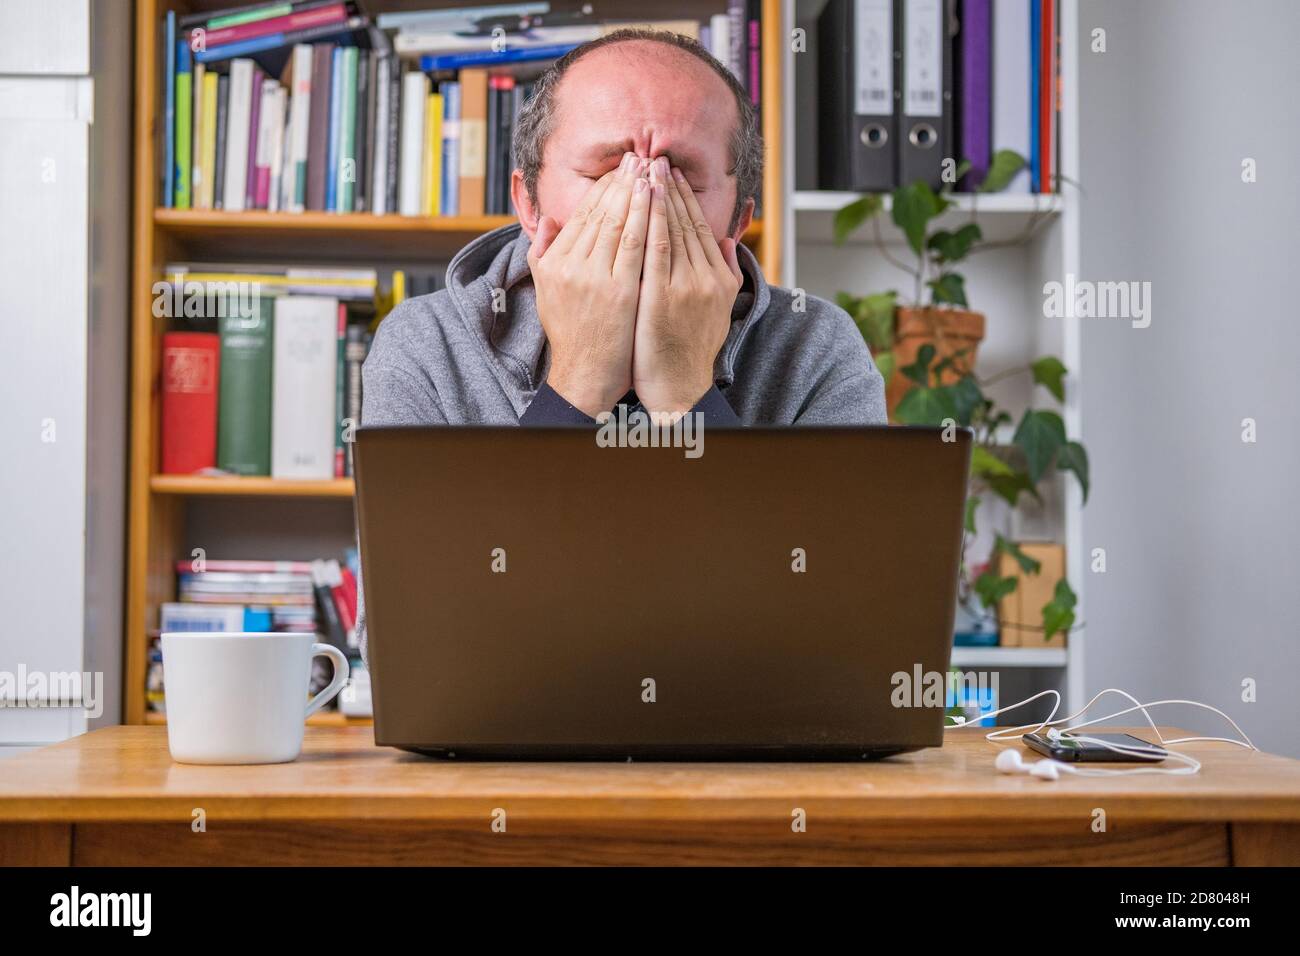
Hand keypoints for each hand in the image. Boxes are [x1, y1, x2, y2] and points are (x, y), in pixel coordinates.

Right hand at [528, 152, 651, 416]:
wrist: (585, 375)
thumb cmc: (573, 334)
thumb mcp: (546, 292)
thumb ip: (544, 254)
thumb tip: (548, 220)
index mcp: (554, 262)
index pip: (583, 214)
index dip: (604, 188)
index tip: (621, 170)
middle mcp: (570, 266)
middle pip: (601, 212)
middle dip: (622, 181)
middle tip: (640, 157)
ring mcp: (594, 279)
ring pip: (618, 223)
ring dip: (636, 192)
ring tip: (651, 169)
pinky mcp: (619, 292)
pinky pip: (636, 246)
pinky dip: (647, 219)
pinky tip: (657, 200)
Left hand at [633, 157, 742, 415]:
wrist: (678, 389)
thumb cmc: (690, 353)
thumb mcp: (718, 311)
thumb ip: (726, 274)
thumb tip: (729, 242)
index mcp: (718, 278)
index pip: (699, 227)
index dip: (685, 198)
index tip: (671, 174)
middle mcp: (706, 278)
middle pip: (686, 221)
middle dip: (670, 186)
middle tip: (655, 156)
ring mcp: (684, 287)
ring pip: (671, 229)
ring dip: (658, 195)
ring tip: (645, 167)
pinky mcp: (661, 297)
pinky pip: (654, 249)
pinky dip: (649, 221)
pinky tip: (640, 200)